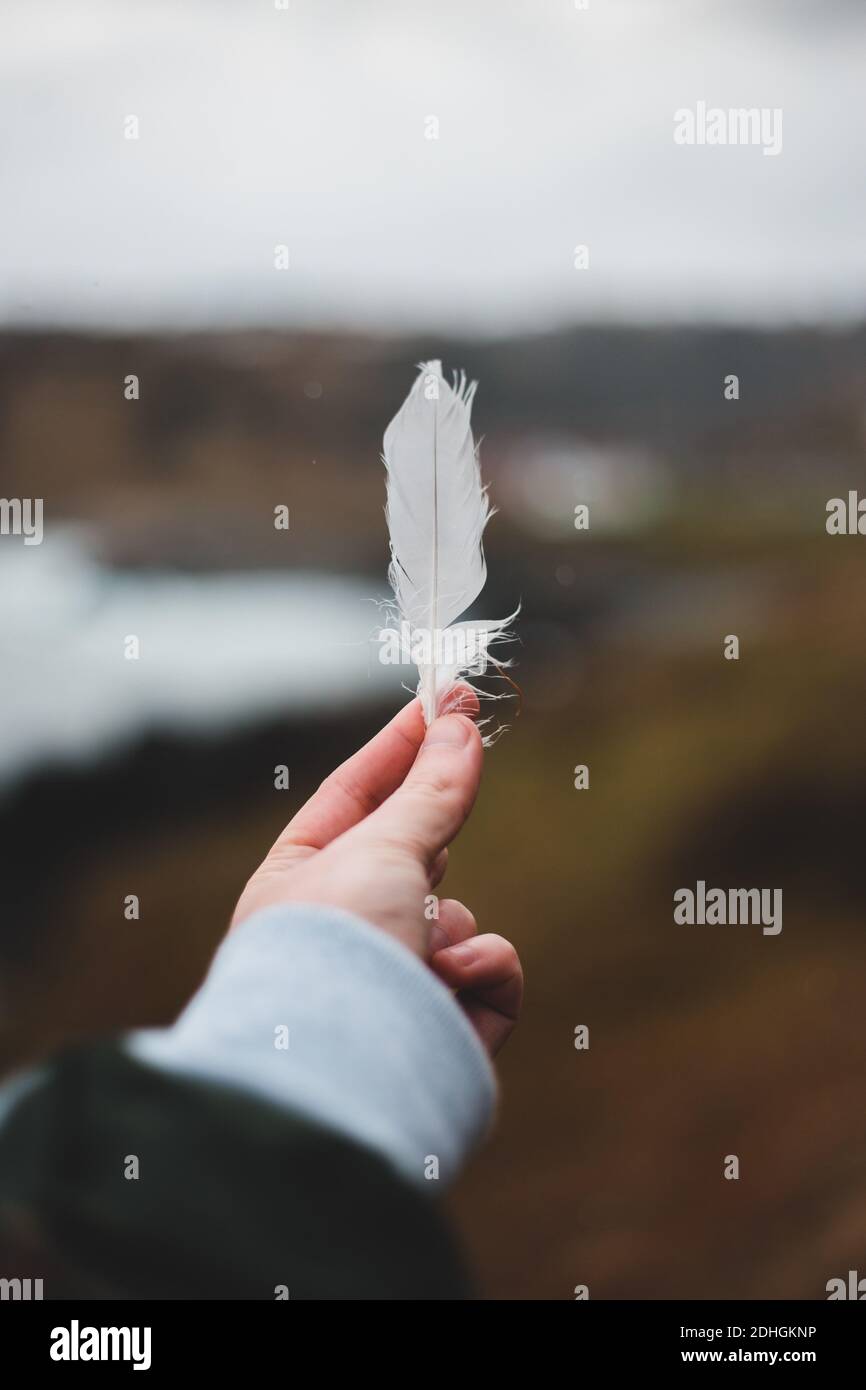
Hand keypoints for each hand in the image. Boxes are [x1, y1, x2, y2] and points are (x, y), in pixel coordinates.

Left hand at [232, 694, 521, 1055]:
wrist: (345, 1076)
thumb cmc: (338, 948)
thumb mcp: (382, 849)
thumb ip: (430, 790)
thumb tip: (460, 723)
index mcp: (296, 886)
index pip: (353, 797)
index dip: (402, 746)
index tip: (448, 700)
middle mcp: (341, 936)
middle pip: (414, 855)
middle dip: (438, 832)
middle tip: (474, 743)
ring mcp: (393, 985)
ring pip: (461, 920)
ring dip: (454, 927)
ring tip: (423, 951)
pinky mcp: (443, 1031)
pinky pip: (490, 973)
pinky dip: (481, 973)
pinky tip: (449, 991)